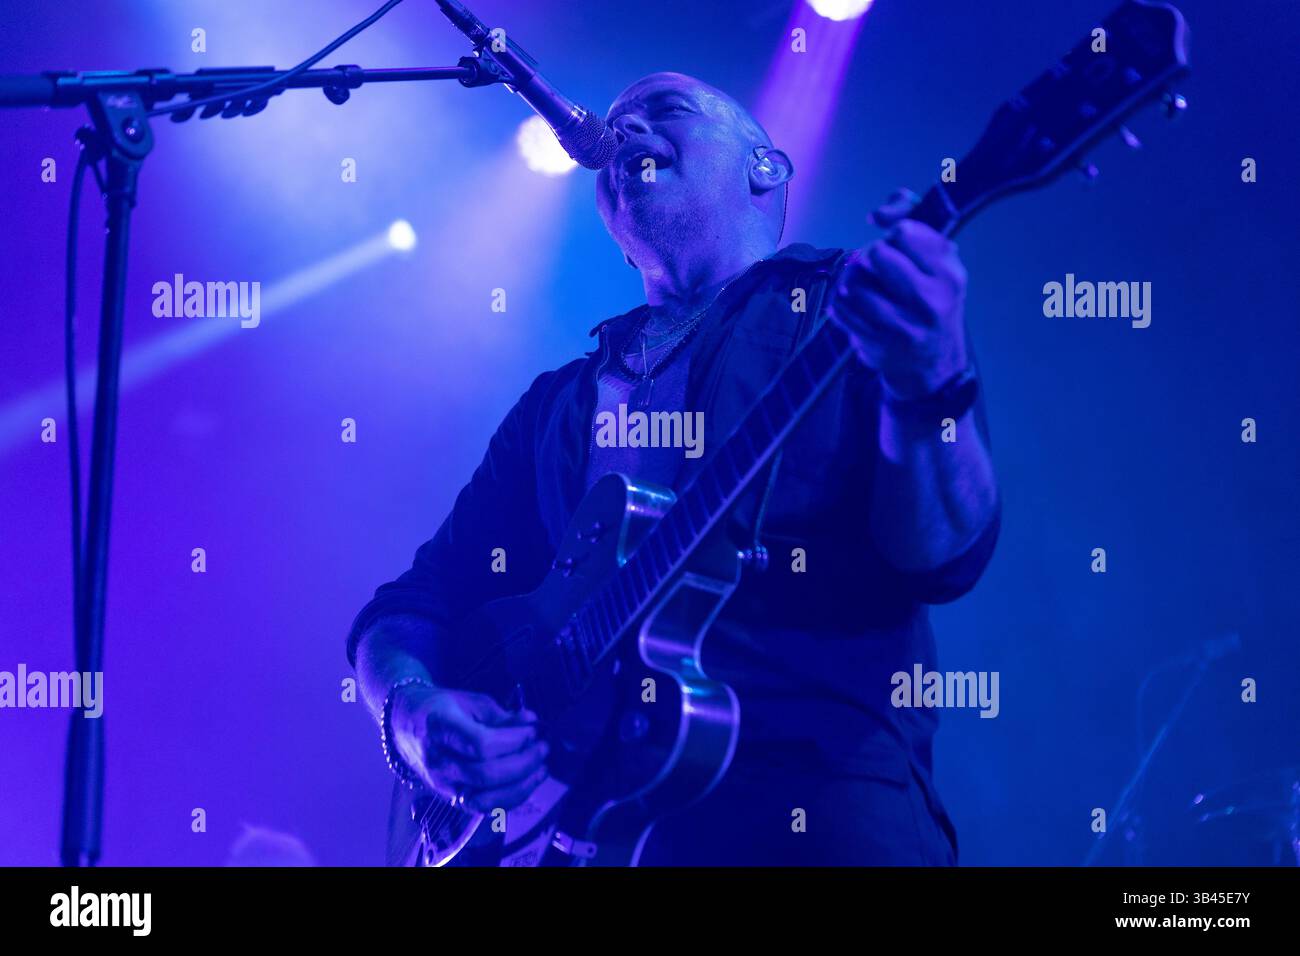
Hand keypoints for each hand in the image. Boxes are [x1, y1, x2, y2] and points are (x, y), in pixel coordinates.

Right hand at [390, 684, 548, 812]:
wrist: (405, 723)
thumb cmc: (441, 707)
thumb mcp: (470, 701)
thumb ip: (501, 715)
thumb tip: (532, 723)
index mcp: (439, 728)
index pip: (480, 745)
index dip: (514, 741)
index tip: (534, 730)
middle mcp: (437, 762)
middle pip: (486, 775)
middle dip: (524, 763)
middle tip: (544, 747)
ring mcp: (441, 785)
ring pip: (485, 800)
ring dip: (521, 786)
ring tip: (541, 767)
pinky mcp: (450, 799)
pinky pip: (484, 808)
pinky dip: (511, 798)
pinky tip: (529, 780)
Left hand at [827, 188, 969, 399]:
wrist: (933, 363)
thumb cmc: (932, 299)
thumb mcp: (940, 259)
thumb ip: (911, 218)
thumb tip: (878, 214)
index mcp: (949, 275)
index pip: (905, 232)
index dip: (895, 232)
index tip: (897, 241)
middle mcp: (929, 302)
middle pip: (876, 254)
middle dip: (871, 255)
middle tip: (877, 265)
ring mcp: (901, 327)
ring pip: (853, 283)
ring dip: (851, 279)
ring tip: (863, 284)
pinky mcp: (875, 344)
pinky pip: (840, 309)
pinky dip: (841, 302)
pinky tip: (854, 304)